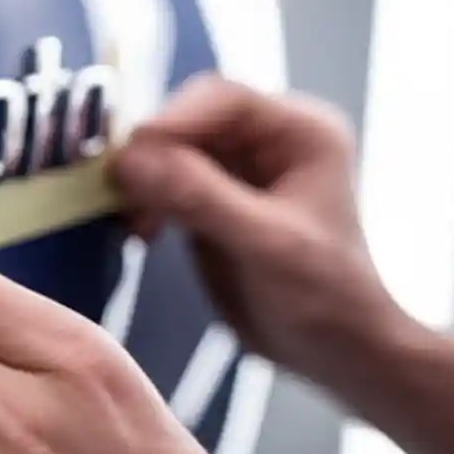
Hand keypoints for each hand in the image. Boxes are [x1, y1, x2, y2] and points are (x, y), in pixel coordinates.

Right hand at [112, 74, 405, 389]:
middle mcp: (267, 139)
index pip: (224, 99)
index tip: (132, 149)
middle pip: (188, 121)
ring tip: (131, 218)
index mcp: (300, 132)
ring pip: (168, 151)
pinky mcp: (210, 198)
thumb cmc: (325, 298)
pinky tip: (140, 231)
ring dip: (142, 179)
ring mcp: (236, 168)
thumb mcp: (265, 245)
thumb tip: (130, 160)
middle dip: (151, 152)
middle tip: (118, 187)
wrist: (335, 353)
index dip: (174, 118)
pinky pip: (162, 181)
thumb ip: (201, 198)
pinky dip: (143, 201)